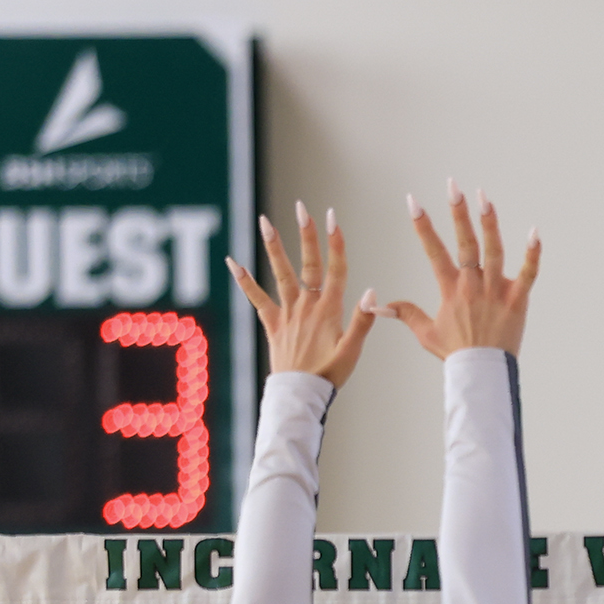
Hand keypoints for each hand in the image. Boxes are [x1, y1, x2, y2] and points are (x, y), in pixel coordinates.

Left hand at [227, 202, 376, 386]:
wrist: (300, 394)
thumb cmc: (330, 375)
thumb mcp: (352, 350)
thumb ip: (363, 320)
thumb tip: (371, 291)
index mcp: (329, 310)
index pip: (335, 270)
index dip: (335, 243)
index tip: (333, 218)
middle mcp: (307, 306)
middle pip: (308, 264)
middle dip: (307, 235)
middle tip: (303, 208)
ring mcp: (287, 313)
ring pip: (281, 273)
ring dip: (273, 246)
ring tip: (265, 221)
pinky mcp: (273, 324)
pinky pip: (256, 298)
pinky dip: (244, 280)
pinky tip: (233, 261)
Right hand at [384, 181, 540, 358]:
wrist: (481, 373)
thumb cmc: (455, 354)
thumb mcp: (425, 333)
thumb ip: (405, 313)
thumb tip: (379, 305)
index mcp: (450, 290)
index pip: (433, 251)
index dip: (422, 226)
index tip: (413, 202)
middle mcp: (472, 286)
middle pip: (465, 243)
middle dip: (457, 213)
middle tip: (453, 186)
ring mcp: (496, 291)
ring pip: (494, 251)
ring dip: (489, 223)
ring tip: (485, 198)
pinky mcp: (517, 300)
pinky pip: (527, 274)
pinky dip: (532, 255)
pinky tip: (534, 233)